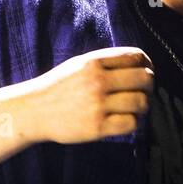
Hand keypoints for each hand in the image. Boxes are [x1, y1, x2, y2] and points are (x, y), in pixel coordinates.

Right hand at [25, 46, 154, 144]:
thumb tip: (141, 64)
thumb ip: (106, 63)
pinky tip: (125, 120)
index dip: (147, 64)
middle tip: (144, 91)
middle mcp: (97, 81)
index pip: (136, 56)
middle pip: (144, 78)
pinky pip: (131, 123)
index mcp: (93, 62)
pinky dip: (133, 122)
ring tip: (135, 107)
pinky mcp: (97, 127)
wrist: (33, 111)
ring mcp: (97, 105)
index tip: (145, 72)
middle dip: (149, 85)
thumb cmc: (59, 88)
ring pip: (141, 102)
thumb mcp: (79, 65)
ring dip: (143, 105)